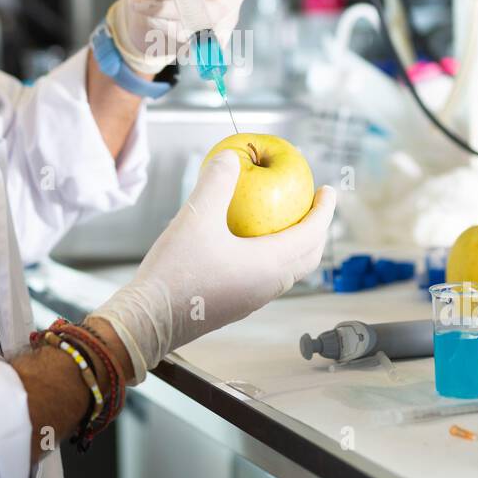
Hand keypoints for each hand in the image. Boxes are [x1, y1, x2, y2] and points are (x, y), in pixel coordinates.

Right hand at [91, 151, 336, 383]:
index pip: (311, 234)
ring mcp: (253, 299)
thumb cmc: (175, 272)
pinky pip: (269, 277)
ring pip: (290, 270)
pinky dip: (275, 255)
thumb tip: (230, 156)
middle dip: (317, 229)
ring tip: (288, 222)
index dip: (324, 210)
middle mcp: (268, 286)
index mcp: (269, 266)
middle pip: (308, 256)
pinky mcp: (236, 304)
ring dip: (298, 244)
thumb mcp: (196, 217)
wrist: (148, 320)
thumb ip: (216, 182)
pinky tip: (251, 242)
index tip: (329, 190)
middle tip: (315, 205)